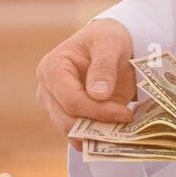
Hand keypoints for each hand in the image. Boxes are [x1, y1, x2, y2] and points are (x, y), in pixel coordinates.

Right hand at [35, 18, 135, 149]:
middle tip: (128, 121)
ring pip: (73, 133)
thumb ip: (103, 66)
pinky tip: (118, 132)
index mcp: (52, 69)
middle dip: (99, 126)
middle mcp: (48, 91)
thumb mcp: (110, 42)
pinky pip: (80, 135)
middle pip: (69, 121)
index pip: (72, 101)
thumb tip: (98, 95)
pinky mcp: (69, 118)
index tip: (125, 113)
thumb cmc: (106, 38)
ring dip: (99, 135)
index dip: (98, 111)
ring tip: (125, 130)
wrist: (110, 44)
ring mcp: (56, 107)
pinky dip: (99, 138)